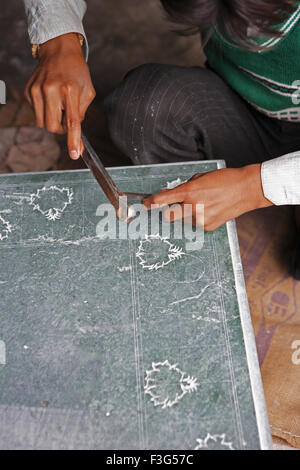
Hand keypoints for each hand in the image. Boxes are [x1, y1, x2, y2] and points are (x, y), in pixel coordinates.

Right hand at [25, 33, 95, 158]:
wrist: (59, 51)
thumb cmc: (77, 72)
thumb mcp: (88, 91)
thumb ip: (82, 113)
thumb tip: (76, 137)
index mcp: (70, 89)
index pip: (71, 122)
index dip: (73, 140)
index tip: (75, 154)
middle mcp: (51, 89)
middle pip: (53, 127)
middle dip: (61, 129)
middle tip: (67, 117)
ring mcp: (37, 89)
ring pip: (42, 123)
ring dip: (52, 121)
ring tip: (59, 106)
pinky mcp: (29, 90)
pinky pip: (36, 113)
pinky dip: (45, 111)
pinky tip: (50, 98)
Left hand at [143, 164, 272, 230]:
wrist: (246, 190)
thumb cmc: (225, 180)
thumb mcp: (200, 177)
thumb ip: (184, 187)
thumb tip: (170, 194)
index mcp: (189, 192)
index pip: (162, 200)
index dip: (151, 202)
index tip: (145, 203)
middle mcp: (193, 207)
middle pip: (168, 216)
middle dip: (168, 211)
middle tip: (173, 206)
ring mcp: (201, 219)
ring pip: (184, 219)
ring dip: (187, 212)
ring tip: (204, 203)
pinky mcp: (208, 227)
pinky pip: (196, 224)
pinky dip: (199, 217)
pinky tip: (211, 209)